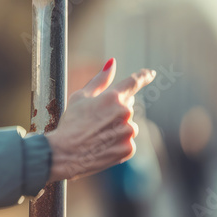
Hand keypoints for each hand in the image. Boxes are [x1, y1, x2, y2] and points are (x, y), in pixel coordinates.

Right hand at [43, 58, 155, 182]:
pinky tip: (102, 145)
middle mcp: (124, 113)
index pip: (134, 82)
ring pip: (128, 125)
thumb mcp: (80, 97)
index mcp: (112, 97)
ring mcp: (128, 132)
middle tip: (95, 120)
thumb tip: (112, 62)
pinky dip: (117, 142)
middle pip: (127, 106)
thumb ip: (99, 80)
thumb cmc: (70, 123)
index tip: (151, 73)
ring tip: (97, 135)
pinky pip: (127, 142)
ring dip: (117, 127)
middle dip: (115, 110)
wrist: (65, 154)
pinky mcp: (129, 148)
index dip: (143, 76)